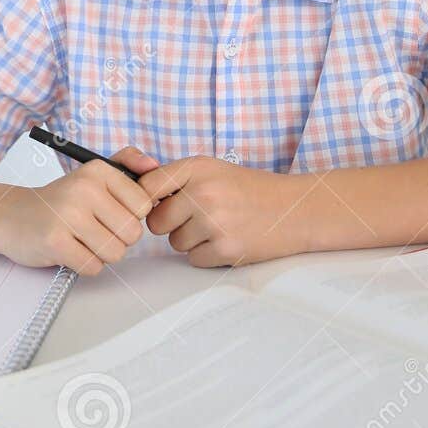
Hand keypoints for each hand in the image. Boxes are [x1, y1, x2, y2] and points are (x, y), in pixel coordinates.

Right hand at [0, 146, 155, 274]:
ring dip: (101, 253)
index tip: (110, 212)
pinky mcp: (55, 242)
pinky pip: (93, 266)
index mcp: (97, 171)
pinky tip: (69, 250)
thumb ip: (126, 165)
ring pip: (115, 252)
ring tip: (80, 239)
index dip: (130, 216)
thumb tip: (154, 167)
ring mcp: (67, 215)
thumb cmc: (59, 201)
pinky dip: (84, 264)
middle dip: (118, 238)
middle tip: (93, 229)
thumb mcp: (91, 174)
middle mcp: (83, 189)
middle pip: (132, 233)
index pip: (144, 205)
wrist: (11, 215)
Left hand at [138, 156, 306, 266]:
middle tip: (196, 217)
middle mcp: (203, 193)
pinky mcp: (225, 250)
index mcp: (196, 168)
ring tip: (218, 225)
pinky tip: (227, 239)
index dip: (145, 200)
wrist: (294, 209)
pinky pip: (194, 259)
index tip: (155, 205)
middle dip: (170, 224)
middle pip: (155, 222)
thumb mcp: (211, 169)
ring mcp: (214, 223)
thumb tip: (133, 194)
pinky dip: (207, 255)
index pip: (146, 187)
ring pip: (175, 243)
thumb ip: (174, 178)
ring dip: (191, 240)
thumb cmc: (248, 189)